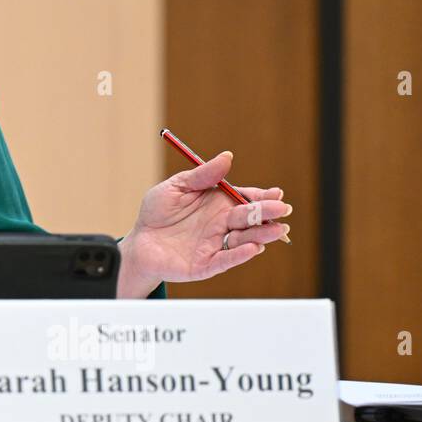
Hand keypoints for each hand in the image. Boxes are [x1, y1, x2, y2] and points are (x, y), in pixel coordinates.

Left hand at [117, 150, 290, 297]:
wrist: (139, 242)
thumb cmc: (157, 213)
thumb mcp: (176, 187)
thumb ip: (202, 175)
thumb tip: (227, 157)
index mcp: (218, 204)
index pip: (246, 199)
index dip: (262, 197)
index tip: (276, 193)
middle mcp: (221, 224)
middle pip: (249, 218)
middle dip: (267, 214)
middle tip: (281, 209)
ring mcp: (216, 245)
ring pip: (243, 240)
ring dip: (261, 235)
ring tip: (277, 230)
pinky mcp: (206, 264)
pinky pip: (225, 260)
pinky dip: (239, 255)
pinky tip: (253, 248)